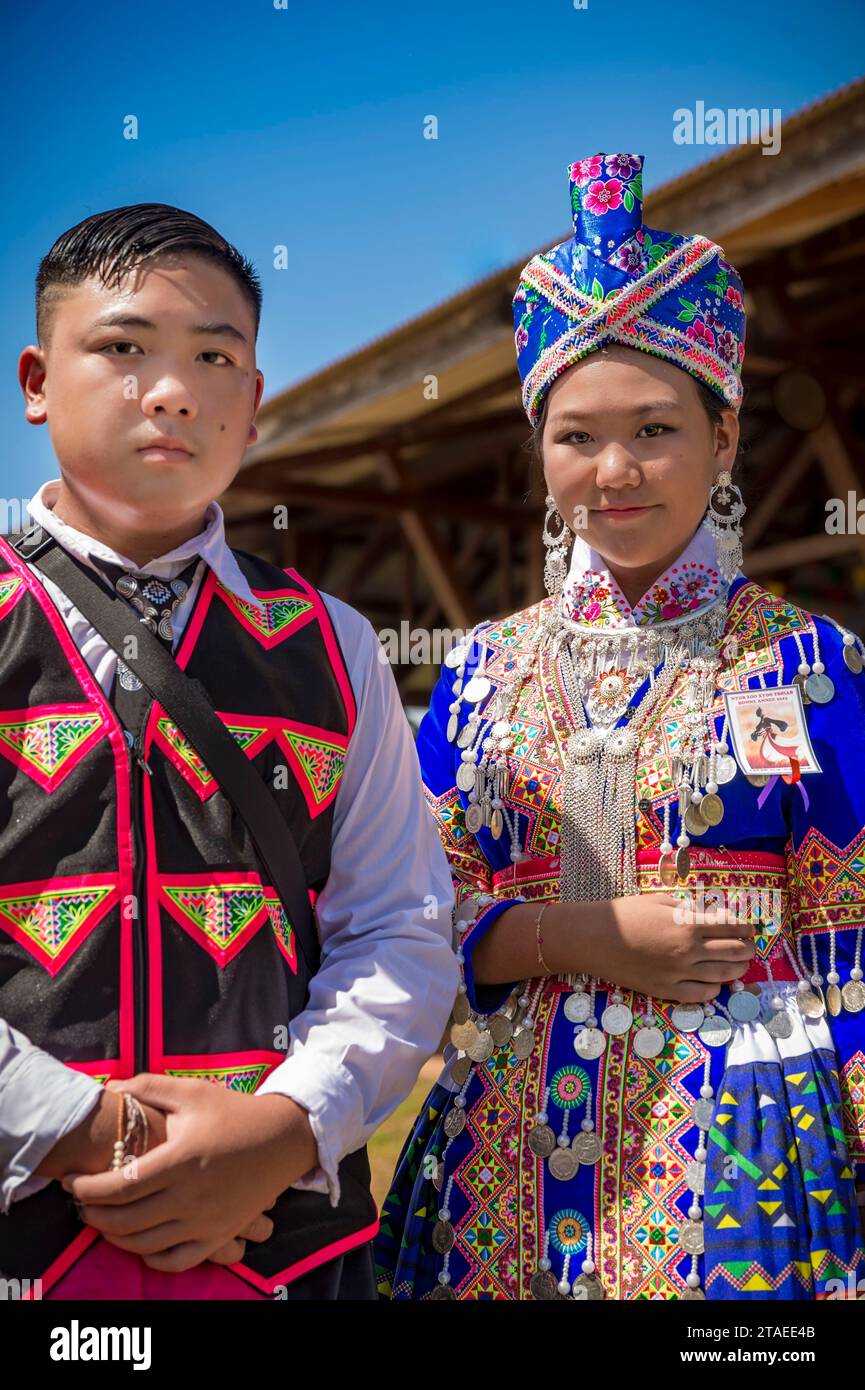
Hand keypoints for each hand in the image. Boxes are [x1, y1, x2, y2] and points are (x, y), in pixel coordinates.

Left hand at [62, 1073, 317, 1272]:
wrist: (281, 1140)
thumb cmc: (233, 1113)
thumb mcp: (192, 1092)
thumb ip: (149, 1087)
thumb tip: (109, 1088)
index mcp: (180, 1160)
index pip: (121, 1185)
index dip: (88, 1188)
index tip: (71, 1181)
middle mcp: (190, 1196)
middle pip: (126, 1219)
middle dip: (93, 1214)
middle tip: (80, 1202)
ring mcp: (205, 1221)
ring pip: (145, 1244)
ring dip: (114, 1237)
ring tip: (102, 1221)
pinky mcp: (218, 1236)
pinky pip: (176, 1260)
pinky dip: (151, 1258)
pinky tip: (139, 1244)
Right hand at [584, 892, 755, 1003]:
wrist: (595, 938)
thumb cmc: (626, 913)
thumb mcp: (661, 901)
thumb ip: (691, 909)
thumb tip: (715, 916)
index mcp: (688, 924)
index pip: (730, 927)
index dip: (745, 928)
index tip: (751, 928)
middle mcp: (689, 951)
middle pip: (732, 952)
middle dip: (747, 949)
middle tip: (751, 947)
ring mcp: (679, 973)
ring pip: (722, 975)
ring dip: (738, 969)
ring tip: (742, 965)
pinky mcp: (666, 990)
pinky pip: (701, 995)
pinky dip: (715, 989)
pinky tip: (717, 983)